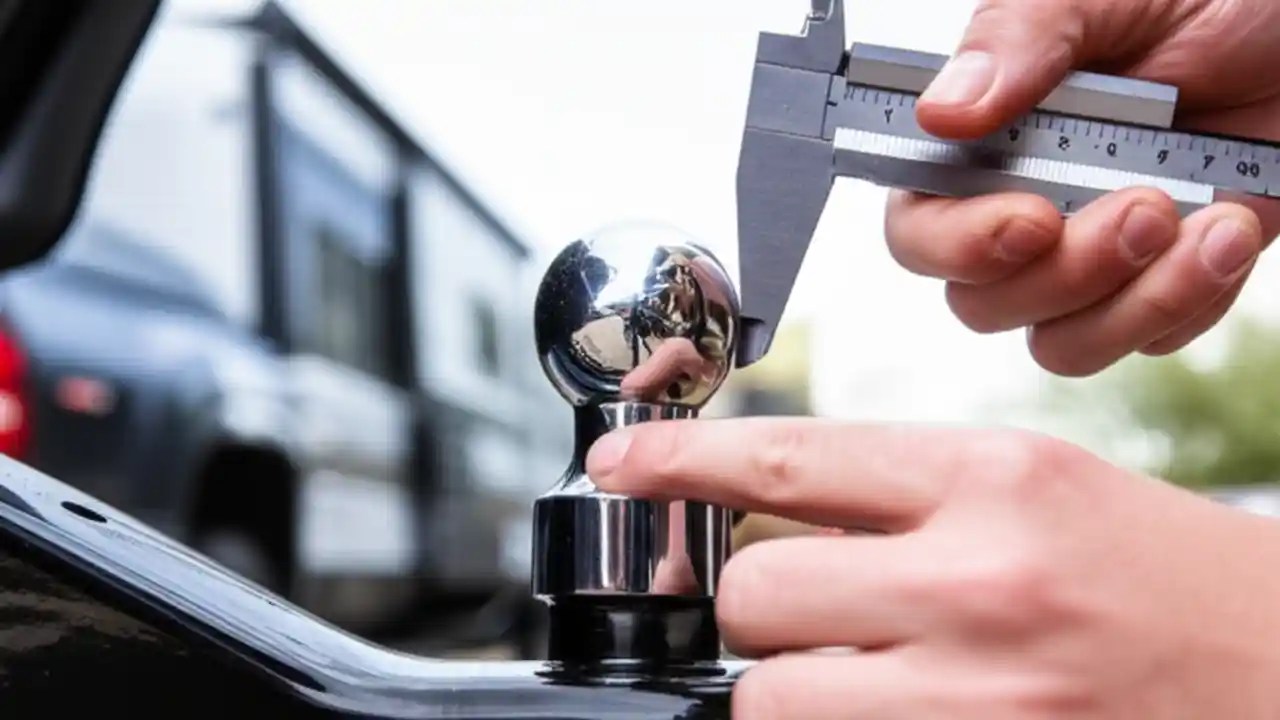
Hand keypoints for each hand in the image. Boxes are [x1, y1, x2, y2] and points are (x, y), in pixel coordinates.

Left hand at [586, 418, 1279, 717]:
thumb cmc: (1161, 578)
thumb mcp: (1037, 488)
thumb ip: (899, 497)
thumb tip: (768, 514)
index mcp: (995, 481)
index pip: (788, 457)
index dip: (681, 459)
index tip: (622, 466)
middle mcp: (981, 583)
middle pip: (755, 592)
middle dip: (763, 607)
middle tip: (820, 611)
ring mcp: (981, 699)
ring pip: (774, 697)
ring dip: (793, 686)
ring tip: (866, 675)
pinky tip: (897, 707)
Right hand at [886, 0, 1279, 375]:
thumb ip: (1016, 39)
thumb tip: (941, 111)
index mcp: (985, 140)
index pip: (918, 227)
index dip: (955, 246)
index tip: (1032, 220)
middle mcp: (1021, 205)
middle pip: (982, 304)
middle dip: (1066, 274)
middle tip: (1147, 205)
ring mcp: (1089, 252)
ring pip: (1063, 343)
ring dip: (1138, 300)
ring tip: (1211, 222)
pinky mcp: (1161, 280)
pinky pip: (1154, 338)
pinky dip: (1196, 296)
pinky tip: (1233, 225)